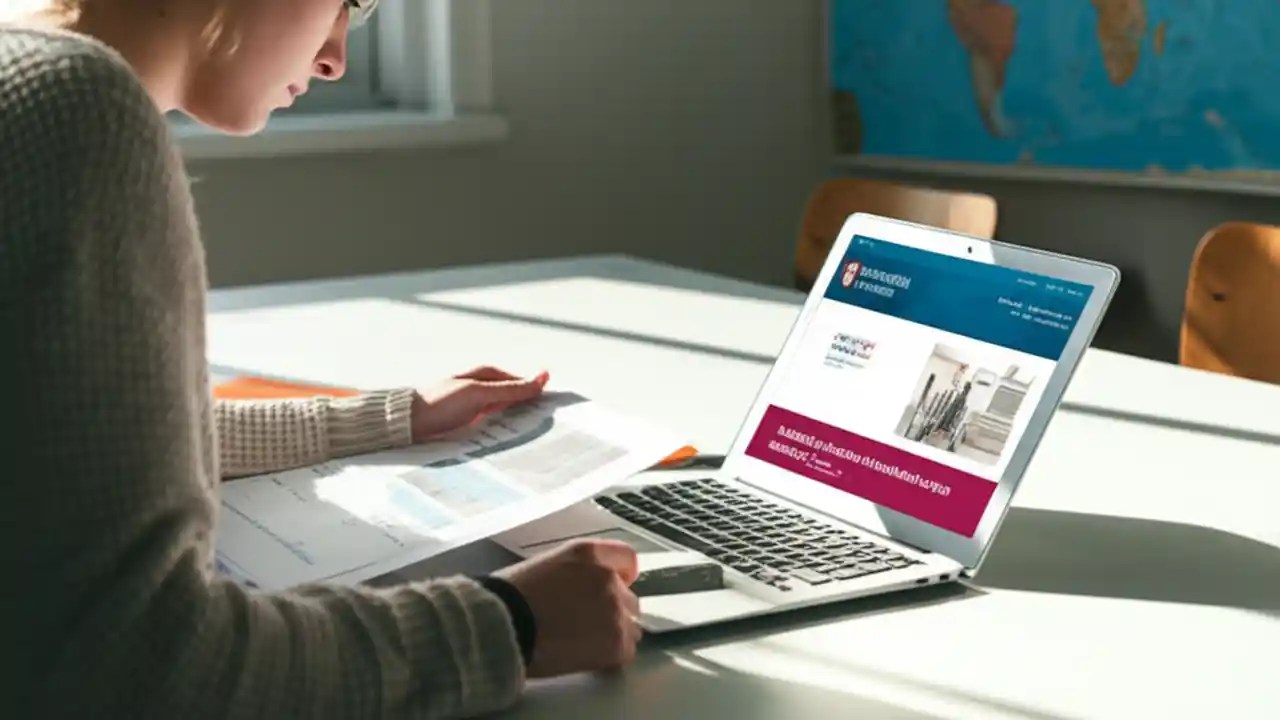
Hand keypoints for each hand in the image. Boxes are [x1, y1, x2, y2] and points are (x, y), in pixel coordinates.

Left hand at [411, 366, 549, 441]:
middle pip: (514, 397)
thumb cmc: (440, 403)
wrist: (407, 423)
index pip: (521, 382)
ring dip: (515, 423)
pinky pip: (492, 423)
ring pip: (504, 412)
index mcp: (486, 373)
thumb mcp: (480, 393)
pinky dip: (502, 430)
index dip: (537, 394)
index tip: (556, 410)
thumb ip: (511, 389)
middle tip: (546, 428)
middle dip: (529, 410)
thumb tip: (544, 376)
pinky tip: (507, 441)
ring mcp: (474, 403)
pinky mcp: (467, 419)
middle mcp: (482, 386)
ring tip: (530, 438)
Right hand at [496, 539, 641, 677]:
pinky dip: (610, 657)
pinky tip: (586, 657)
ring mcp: (614, 611)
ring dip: (613, 634)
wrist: (503, 627)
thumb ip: (576, 571)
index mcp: (589, 555)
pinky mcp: (616, 643)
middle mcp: (607, 578)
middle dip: (612, 611)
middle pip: (628, 598)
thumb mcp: (545, 566)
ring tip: (584, 644)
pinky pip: (626, 651)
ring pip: (630, 626)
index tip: (618, 585)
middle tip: (586, 624)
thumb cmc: (510, 598)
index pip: (626, 559)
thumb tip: (582, 586)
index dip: (622, 575)